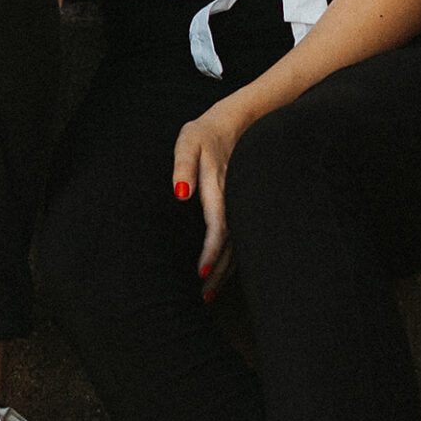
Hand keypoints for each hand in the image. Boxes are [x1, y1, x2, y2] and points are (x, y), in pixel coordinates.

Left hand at [172, 100, 244, 299]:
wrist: (232, 122)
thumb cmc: (203, 133)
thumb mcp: (188, 141)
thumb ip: (183, 165)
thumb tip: (180, 193)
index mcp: (219, 187)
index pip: (218, 227)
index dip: (210, 252)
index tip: (200, 274)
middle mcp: (233, 200)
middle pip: (231, 245)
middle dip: (218, 272)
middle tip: (204, 297)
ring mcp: (240, 204)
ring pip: (237, 245)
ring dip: (225, 271)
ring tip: (209, 295)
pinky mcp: (240, 205)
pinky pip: (238, 237)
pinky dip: (231, 258)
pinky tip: (221, 271)